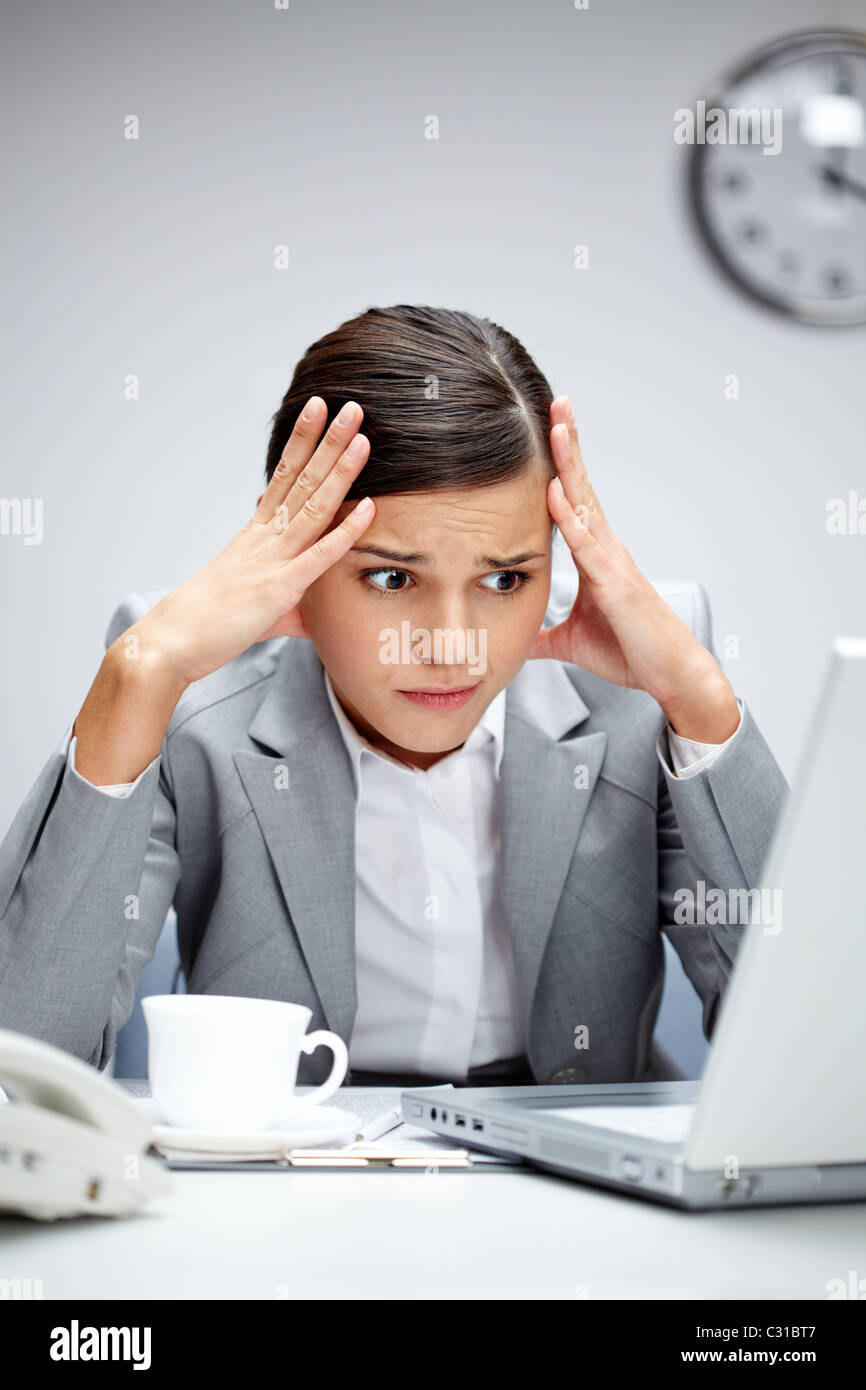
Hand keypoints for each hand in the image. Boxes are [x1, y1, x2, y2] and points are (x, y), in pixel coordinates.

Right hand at [130, 397, 375, 686]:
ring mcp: (272, 559)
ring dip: (340, 470)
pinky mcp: (279, 588)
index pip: (283, 476)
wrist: (171, 641)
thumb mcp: (256, 609)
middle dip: (328, 442)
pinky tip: (368, 507)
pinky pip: (319, 555)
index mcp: (255, 535)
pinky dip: (346, 532)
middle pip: (301, 479)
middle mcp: (264, 537)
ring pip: (312, 505)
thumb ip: (290, 607)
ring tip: (361, 436)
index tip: (319, 412)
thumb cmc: (208, 625)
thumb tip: (309, 617)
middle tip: (351, 407)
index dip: (302, 442)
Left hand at [528, 396, 739, 742]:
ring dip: (570, 465)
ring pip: (586, 503)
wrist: (671, 675)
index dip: (561, 464)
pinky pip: (588, 546)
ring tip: (556, 426)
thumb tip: (517, 641)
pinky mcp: (616, 583)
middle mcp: (605, 548)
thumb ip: (543, 636)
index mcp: (595, 556)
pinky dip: (570, 518)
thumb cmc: (630, 652)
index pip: (573, 499)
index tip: (548, 427)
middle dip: (569, 444)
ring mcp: (612, 562)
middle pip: (582, 486)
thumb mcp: (571, 643)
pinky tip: (556, 492)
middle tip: (557, 401)